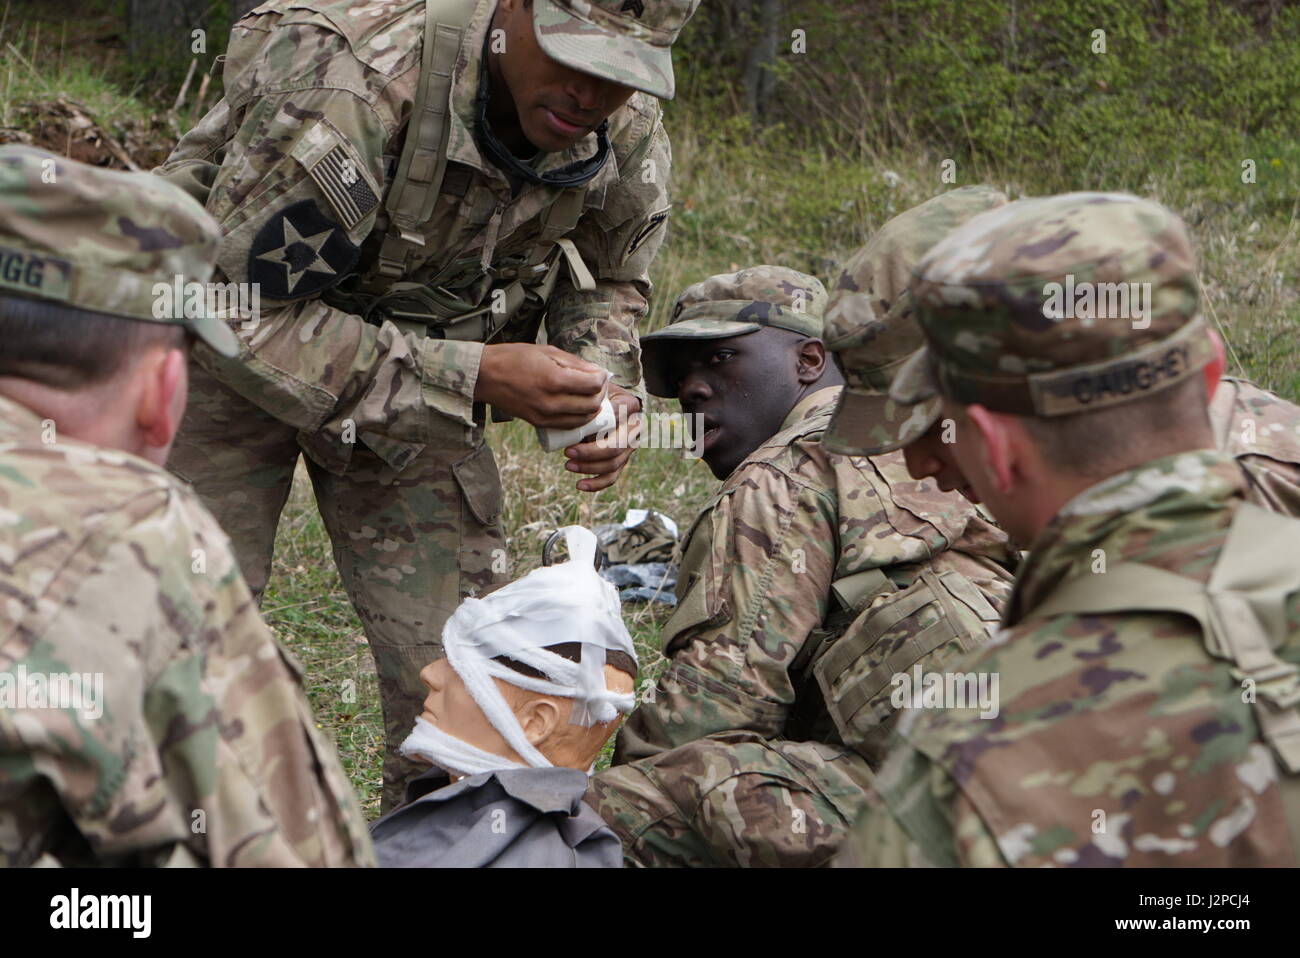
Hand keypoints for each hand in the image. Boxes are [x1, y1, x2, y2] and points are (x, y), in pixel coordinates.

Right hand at [473, 343, 606, 427]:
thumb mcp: (547, 351)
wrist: (485, 376)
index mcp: (554, 380)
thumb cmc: (515, 358)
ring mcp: (545, 415)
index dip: (602, 378)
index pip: (594, 385)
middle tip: (597, 384)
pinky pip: (568, 425)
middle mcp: (552, 402)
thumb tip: (597, 372)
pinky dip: (579, 418)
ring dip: (592, 408)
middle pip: (592, 404)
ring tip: (588, 395)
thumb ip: (575, 363)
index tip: (599, 372)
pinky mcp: (539, 423)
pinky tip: (577, 407)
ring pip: (583, 419)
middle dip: (600, 393)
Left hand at [565, 384, 641, 492]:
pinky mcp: (620, 460)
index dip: (599, 428)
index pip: (619, 420)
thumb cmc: (594, 391)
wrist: (604, 398)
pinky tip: (580, 485)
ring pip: (614, 464)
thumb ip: (590, 394)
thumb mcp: (593, 386)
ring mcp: (628, 447)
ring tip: (568, 465)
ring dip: (590, 468)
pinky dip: (597, 484)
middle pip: (616, 447)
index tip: (574, 432)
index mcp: (630, 407)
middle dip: (591, 454)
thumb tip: (579, 413)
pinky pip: (612, 477)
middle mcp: (634, 428)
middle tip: (567, 452)